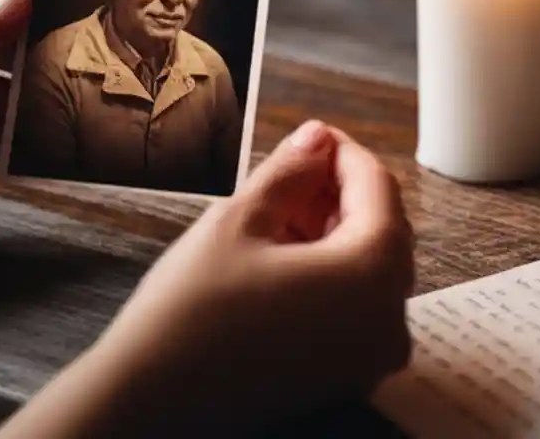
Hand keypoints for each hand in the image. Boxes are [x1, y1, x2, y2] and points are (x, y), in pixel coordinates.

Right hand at [0, 121, 414, 436]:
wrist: (151, 405)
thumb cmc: (190, 313)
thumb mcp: (239, 222)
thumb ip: (289, 172)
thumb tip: (316, 138)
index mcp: (372, 273)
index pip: (378, 188)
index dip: (343, 152)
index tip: (312, 135)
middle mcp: (388, 320)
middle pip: (383, 230)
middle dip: (340, 193)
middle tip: (293, 169)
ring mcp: (371, 357)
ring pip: (370, 271)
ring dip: (333, 233)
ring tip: (278, 211)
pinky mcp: (346, 377)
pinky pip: (356, 309)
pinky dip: (331, 275)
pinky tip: (284, 256)